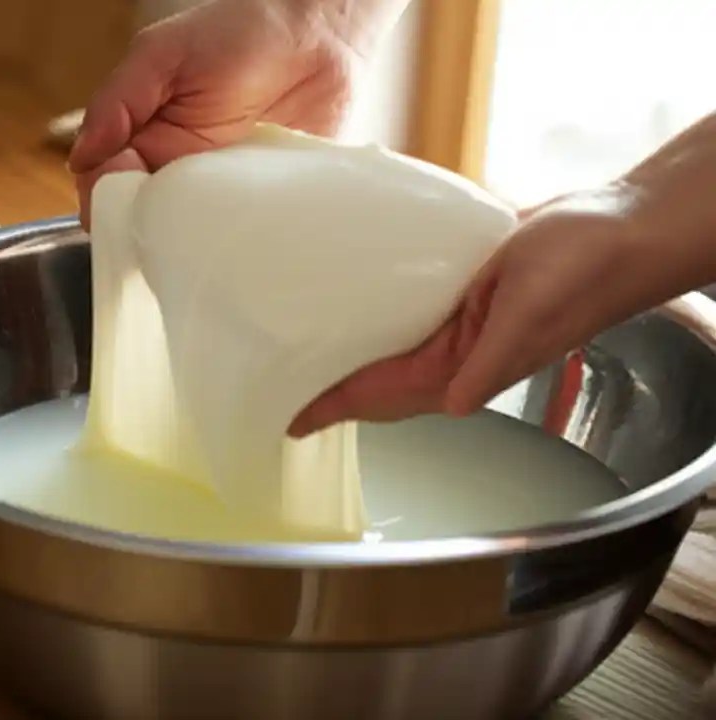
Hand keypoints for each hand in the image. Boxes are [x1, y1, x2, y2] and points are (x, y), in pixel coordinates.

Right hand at [69, 0, 404, 225]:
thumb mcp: (164, 52)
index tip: (121, 187)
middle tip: (157, 214)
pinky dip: (233, 249)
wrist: (326, 37)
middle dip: (139, 228)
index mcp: (143, 140)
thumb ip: (119, 99)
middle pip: (139, 222)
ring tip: (195, 230)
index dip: (103, 197)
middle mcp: (175, 174)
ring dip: (183, 243)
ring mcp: (218, 196)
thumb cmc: (241, 31)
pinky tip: (234, 243)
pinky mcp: (259, 210)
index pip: (103, 186)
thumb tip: (78, 159)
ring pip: (184, 239)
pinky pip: (237, 242)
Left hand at [288, 185, 715, 436]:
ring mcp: (462, 331)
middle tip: (277, 389)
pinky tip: (352, 311)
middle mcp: (457, 358)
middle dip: (330, 395)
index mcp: (463, 368)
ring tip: (299, 358)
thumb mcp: (529, 313)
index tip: (288, 420)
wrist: (623, 228)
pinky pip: (409, 322)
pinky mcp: (468, 301)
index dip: (332, 408)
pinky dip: (375, 323)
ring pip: (388, 358)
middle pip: (375, 388)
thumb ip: (490, 364)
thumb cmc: (584, 266)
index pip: (378, 397)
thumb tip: (453, 405)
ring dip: (348, 363)